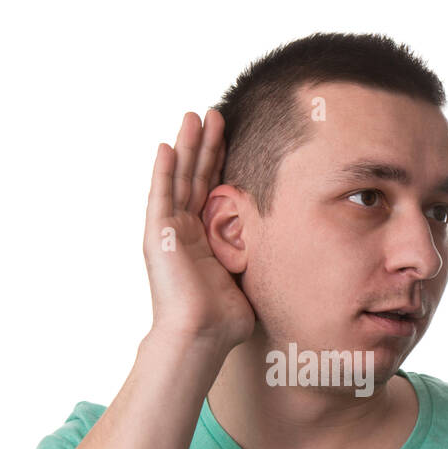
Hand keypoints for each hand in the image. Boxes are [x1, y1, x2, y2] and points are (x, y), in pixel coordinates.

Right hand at [142, 108, 255, 352]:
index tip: (232, 134)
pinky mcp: (158, 236)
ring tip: (194, 116)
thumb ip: (256, 256)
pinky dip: (164, 171)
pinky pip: (161, 196)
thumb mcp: (247, 276)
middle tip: (214, 113)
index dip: (221, 162)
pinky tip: (168, 145)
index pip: (213, 190)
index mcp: (205, 238)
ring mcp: (169, 232)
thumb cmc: (225, 320)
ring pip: (179, 178)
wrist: (201, 335)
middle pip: (196, 177)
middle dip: (205, 144)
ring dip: (187, 146)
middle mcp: (185, 231)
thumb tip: (289, 248)